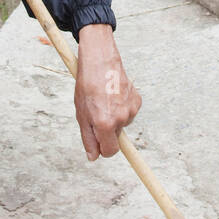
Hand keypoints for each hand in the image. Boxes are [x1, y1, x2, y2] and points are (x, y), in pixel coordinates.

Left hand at [73, 25, 140, 160]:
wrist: (100, 60)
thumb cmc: (87, 86)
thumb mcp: (81, 114)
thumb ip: (88, 138)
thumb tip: (93, 157)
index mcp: (105, 124)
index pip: (110, 151)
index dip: (102, 150)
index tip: (98, 145)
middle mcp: (121, 119)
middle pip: (115, 137)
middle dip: (106, 130)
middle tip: (95, 112)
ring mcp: (131, 109)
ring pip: (122, 123)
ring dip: (114, 117)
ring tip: (104, 100)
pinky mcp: (137, 100)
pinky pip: (129, 112)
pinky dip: (122, 107)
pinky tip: (113, 94)